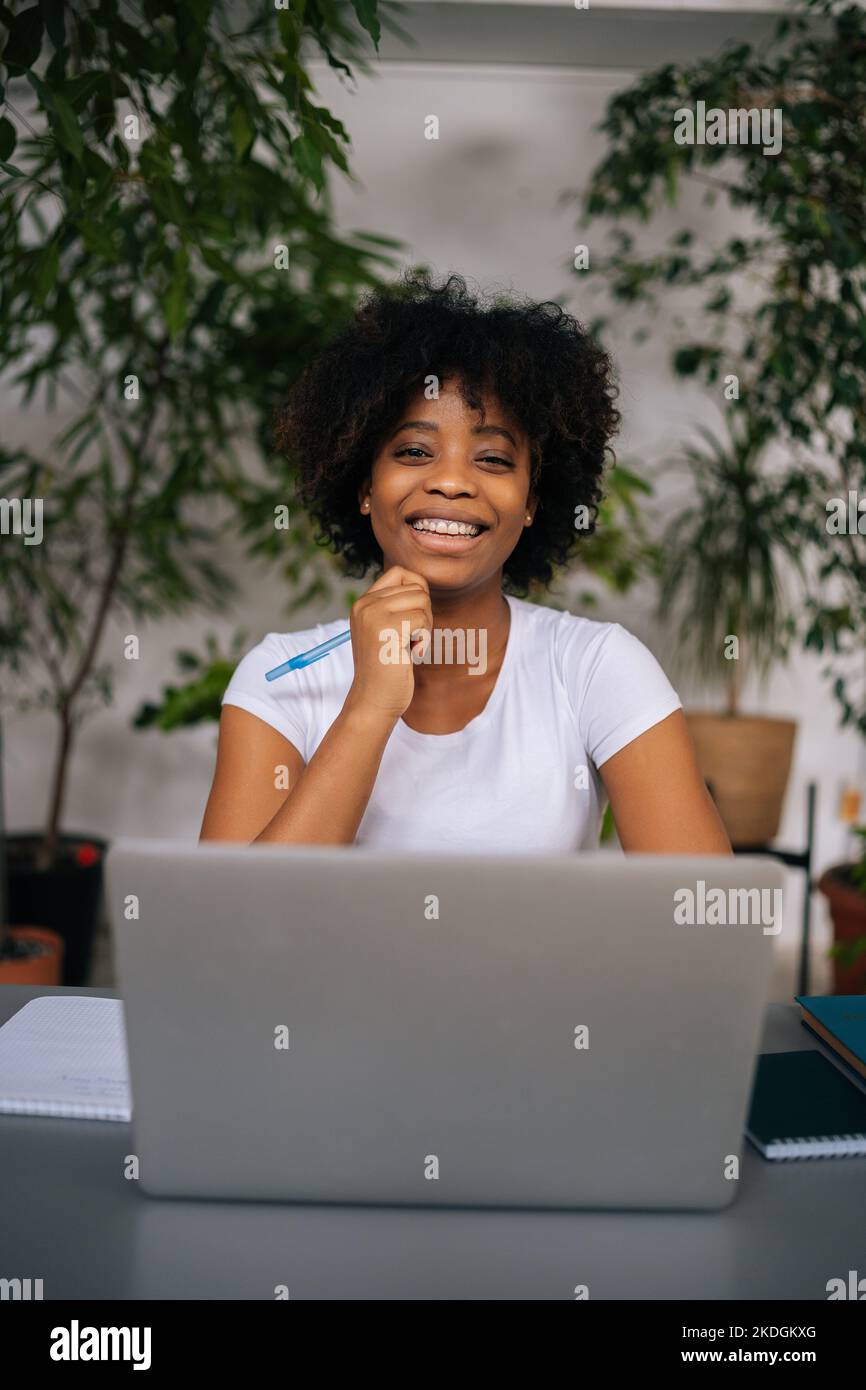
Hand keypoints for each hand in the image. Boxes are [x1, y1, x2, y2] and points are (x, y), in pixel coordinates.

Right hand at [344, 566, 432, 718]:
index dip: (418, 593)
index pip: (402, 573)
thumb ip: (396, 605)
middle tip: (410, 639)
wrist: (374, 700)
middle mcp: (364, 604)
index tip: (411, 621)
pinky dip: (424, 639)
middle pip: (417, 587)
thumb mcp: (386, 629)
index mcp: (363, 602)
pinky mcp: (386, 629)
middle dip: (423, 613)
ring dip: (425, 626)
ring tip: (409, 646)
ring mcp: (373, 615)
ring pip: (422, 601)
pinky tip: (411, 654)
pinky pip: (422, 619)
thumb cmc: (388, 668)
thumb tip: (421, 583)